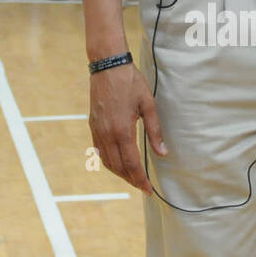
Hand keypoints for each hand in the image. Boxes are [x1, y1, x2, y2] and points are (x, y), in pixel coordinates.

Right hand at [89, 62, 166, 193]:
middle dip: (131, 180)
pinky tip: (117, 162)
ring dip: (119, 173)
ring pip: (107, 161)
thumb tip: (163, 153)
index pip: (132, 164)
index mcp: (123, 130)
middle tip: (142, 186)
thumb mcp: (148, 105)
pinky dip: (108, 161)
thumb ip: (155, 131)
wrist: (107, 66)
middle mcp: (107, 133)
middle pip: (118, 167)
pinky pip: (99, 150)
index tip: (148, 190)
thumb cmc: (130, 82)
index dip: (140, 180)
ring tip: (132, 177)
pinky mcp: (93, 124)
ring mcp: (98, 129)